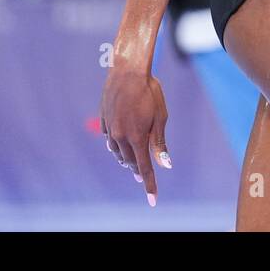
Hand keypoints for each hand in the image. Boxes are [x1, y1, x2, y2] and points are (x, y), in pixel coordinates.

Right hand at [99, 64, 171, 205]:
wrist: (127, 71)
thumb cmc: (149, 92)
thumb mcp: (160, 117)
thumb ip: (159, 143)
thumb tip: (165, 164)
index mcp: (137, 137)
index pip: (144, 168)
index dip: (150, 184)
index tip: (152, 199)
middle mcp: (120, 136)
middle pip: (129, 161)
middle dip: (137, 170)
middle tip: (143, 178)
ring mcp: (110, 128)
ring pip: (117, 152)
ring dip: (125, 159)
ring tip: (131, 164)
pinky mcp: (104, 120)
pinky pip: (109, 139)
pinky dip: (115, 146)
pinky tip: (118, 145)